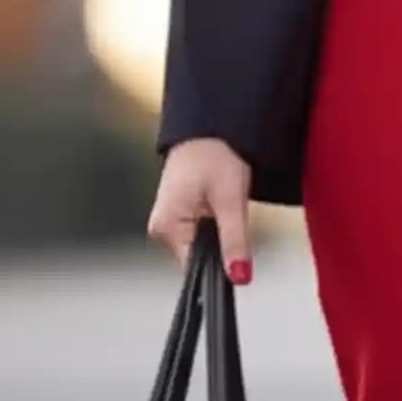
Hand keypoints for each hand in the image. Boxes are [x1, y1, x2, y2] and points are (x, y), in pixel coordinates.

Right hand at [147, 138, 254, 284]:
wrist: (211, 124)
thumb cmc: (216, 152)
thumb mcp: (231, 199)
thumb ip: (234, 241)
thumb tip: (239, 276)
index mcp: (167, 227)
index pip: (195, 270)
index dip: (220, 268)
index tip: (238, 259)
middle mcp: (162, 228)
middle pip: (199, 260)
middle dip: (222, 247)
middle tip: (234, 216)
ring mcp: (169, 221)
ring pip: (202, 247)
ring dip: (220, 235)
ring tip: (226, 206)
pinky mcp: (179, 214)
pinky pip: (200, 233)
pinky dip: (216, 226)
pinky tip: (220, 206)